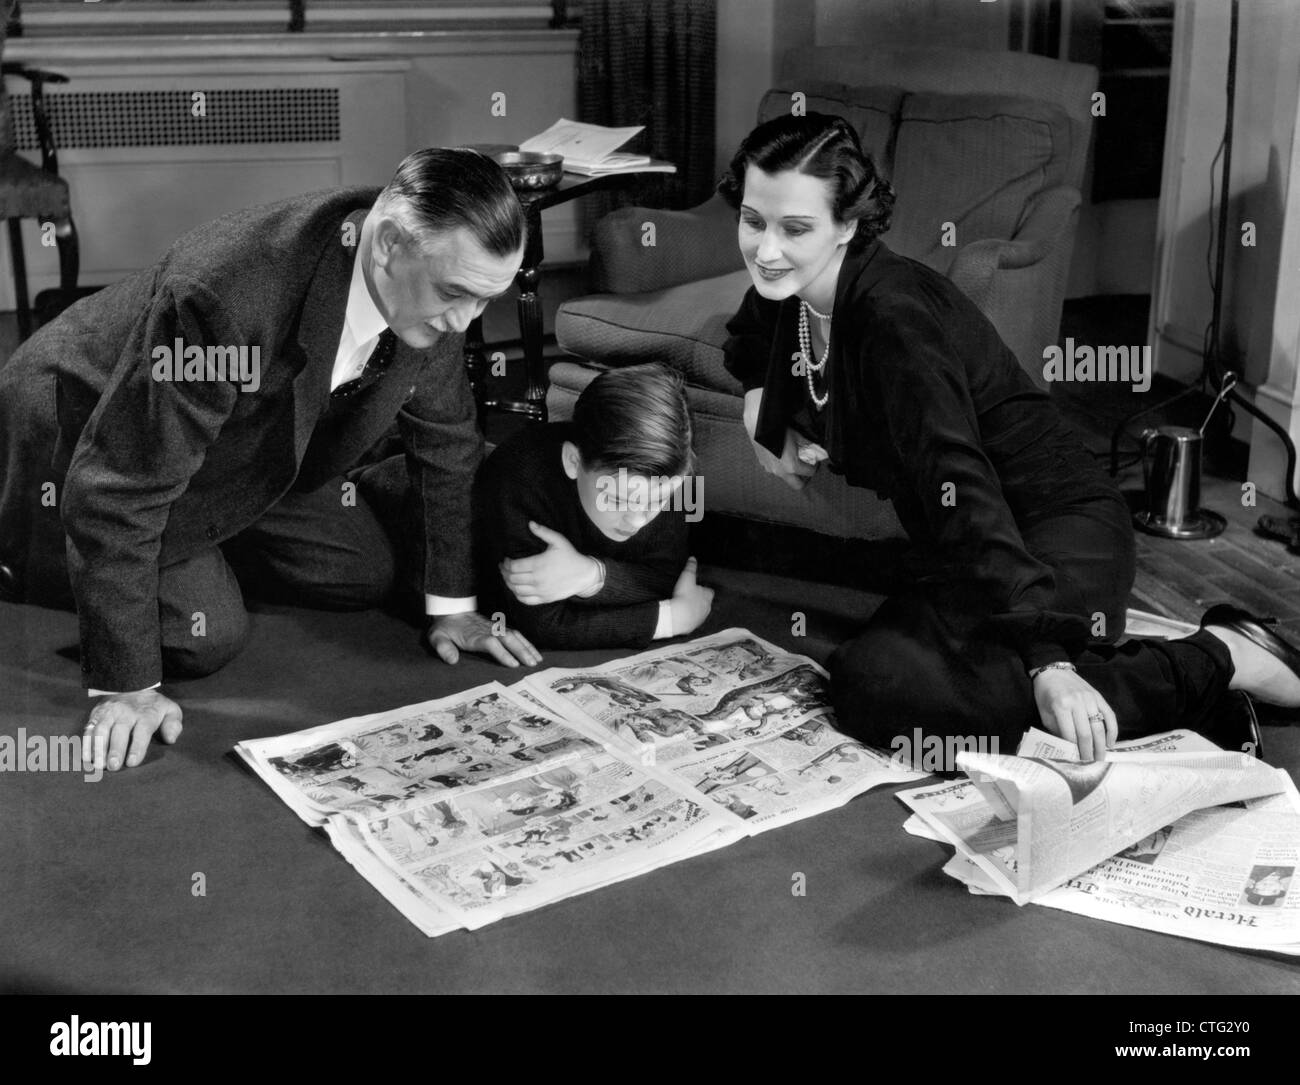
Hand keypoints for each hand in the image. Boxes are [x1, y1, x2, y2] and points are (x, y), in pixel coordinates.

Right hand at [82, 689, 182, 771]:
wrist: (131, 685)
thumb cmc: (153, 705)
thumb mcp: (170, 709)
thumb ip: (173, 724)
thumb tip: (170, 739)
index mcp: (146, 714)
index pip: (142, 731)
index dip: (137, 747)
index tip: (132, 762)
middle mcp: (126, 713)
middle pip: (120, 731)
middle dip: (115, 750)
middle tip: (113, 766)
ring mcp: (109, 713)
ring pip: (102, 730)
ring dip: (99, 748)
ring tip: (99, 764)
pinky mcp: (96, 714)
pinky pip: (89, 728)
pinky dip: (87, 743)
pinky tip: (87, 756)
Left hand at [426, 611, 541, 667]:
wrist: (452, 610)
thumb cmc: (446, 627)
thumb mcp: (437, 637)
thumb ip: (443, 648)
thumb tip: (452, 660)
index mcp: (474, 635)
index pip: (491, 643)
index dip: (502, 653)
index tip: (513, 664)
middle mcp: (488, 631)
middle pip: (508, 639)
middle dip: (521, 651)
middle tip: (532, 664)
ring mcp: (495, 628)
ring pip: (515, 636)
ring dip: (526, 647)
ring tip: (537, 660)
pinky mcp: (499, 628)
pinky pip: (516, 634)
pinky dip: (526, 642)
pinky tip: (533, 652)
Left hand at [500, 522, 600, 604]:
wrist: (584, 575)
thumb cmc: (571, 556)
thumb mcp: (559, 541)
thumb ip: (543, 532)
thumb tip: (530, 523)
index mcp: (539, 564)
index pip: (514, 566)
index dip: (506, 563)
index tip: (506, 559)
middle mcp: (538, 579)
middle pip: (513, 578)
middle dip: (504, 572)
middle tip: (503, 568)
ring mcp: (541, 590)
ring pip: (516, 590)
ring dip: (508, 583)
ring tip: (506, 577)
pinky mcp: (544, 598)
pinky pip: (525, 599)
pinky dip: (517, 595)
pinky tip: (515, 589)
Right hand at [668, 557, 713, 636]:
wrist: (678, 616)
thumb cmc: (684, 595)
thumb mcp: (687, 577)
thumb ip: (691, 568)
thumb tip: (693, 558)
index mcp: (708, 596)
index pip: (710, 592)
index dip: (704, 589)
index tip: (698, 588)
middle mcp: (707, 608)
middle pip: (706, 603)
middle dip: (701, 601)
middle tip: (691, 597)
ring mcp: (701, 618)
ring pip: (700, 613)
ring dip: (695, 610)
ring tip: (686, 607)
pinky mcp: (693, 626)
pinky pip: (692, 622)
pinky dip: (689, 619)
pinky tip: (682, 616)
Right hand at [742, 388, 817, 490]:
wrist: (759, 428)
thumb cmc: (777, 431)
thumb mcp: (797, 437)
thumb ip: (808, 445)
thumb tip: (816, 449)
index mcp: (792, 466)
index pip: (810, 472)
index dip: (815, 467)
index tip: (815, 462)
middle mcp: (781, 472)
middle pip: (798, 485)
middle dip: (804, 479)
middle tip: (806, 470)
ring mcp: (771, 470)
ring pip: (785, 478)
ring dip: (791, 473)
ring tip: (793, 462)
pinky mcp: (764, 465)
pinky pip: (775, 470)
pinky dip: (781, 467)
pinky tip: (781, 457)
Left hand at [1032, 668, 1116, 760]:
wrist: (1053, 671)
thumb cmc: (1045, 694)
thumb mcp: (1045, 713)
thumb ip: (1057, 730)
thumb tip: (1069, 749)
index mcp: (1061, 706)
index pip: (1070, 735)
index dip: (1075, 750)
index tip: (1077, 762)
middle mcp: (1077, 702)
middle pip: (1086, 733)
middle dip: (1089, 751)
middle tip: (1091, 764)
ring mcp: (1090, 698)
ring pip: (1099, 726)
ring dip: (1101, 745)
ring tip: (1101, 757)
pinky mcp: (1098, 696)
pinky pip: (1109, 715)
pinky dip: (1112, 730)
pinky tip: (1110, 742)